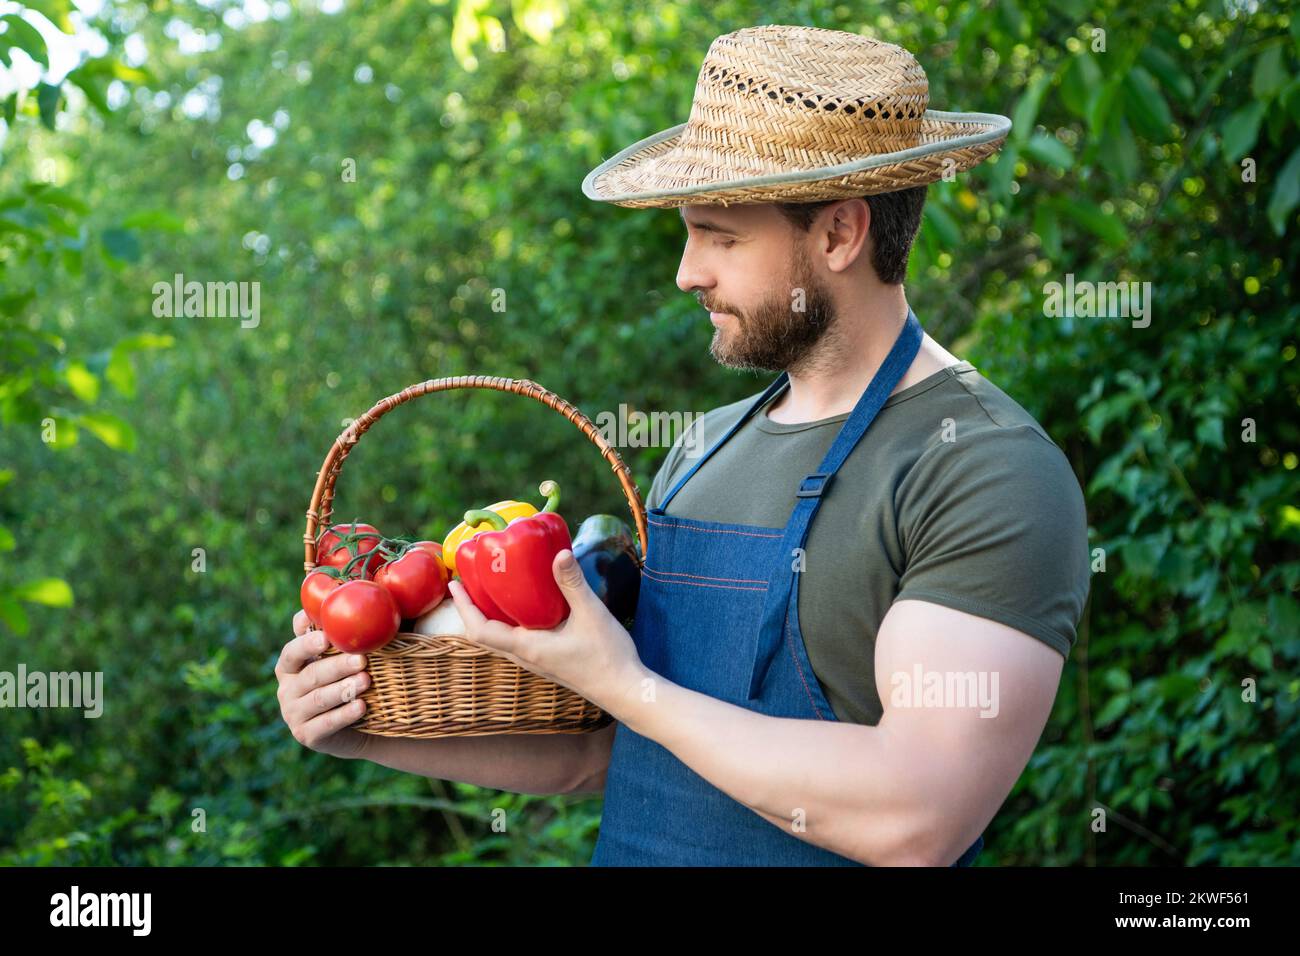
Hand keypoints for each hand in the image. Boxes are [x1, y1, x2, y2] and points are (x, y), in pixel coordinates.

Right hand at [274, 609, 371, 759]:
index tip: (326, 637)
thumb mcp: (341, 651)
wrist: (361, 721)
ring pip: (318, 700)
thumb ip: (330, 628)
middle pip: (311, 676)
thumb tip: (325, 593)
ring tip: (366, 681)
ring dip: (343, 689)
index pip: (292, 652)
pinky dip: (344, 715)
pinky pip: (326, 724)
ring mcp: (293, 715)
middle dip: (336, 667)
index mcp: (290, 665)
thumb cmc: (349, 675)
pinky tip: (362, 706)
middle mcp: (287, 690)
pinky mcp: (306, 736)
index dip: (307, 644)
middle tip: (361, 660)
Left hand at [447, 549, 647, 717]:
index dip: (464, 608)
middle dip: (471, 609)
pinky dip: (508, 623)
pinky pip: (517, 641)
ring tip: (488, 590)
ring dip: (488, 617)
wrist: (625, 690)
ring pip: (500, 640)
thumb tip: (558, 552)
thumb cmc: (608, 656)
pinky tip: (523, 607)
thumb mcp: (591, 614)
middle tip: (466, 581)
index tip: (454, 584)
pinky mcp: (548, 661)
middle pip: (484, 635)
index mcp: (528, 647)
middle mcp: (526, 657)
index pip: (481, 631)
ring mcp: (536, 661)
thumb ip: (572, 583)